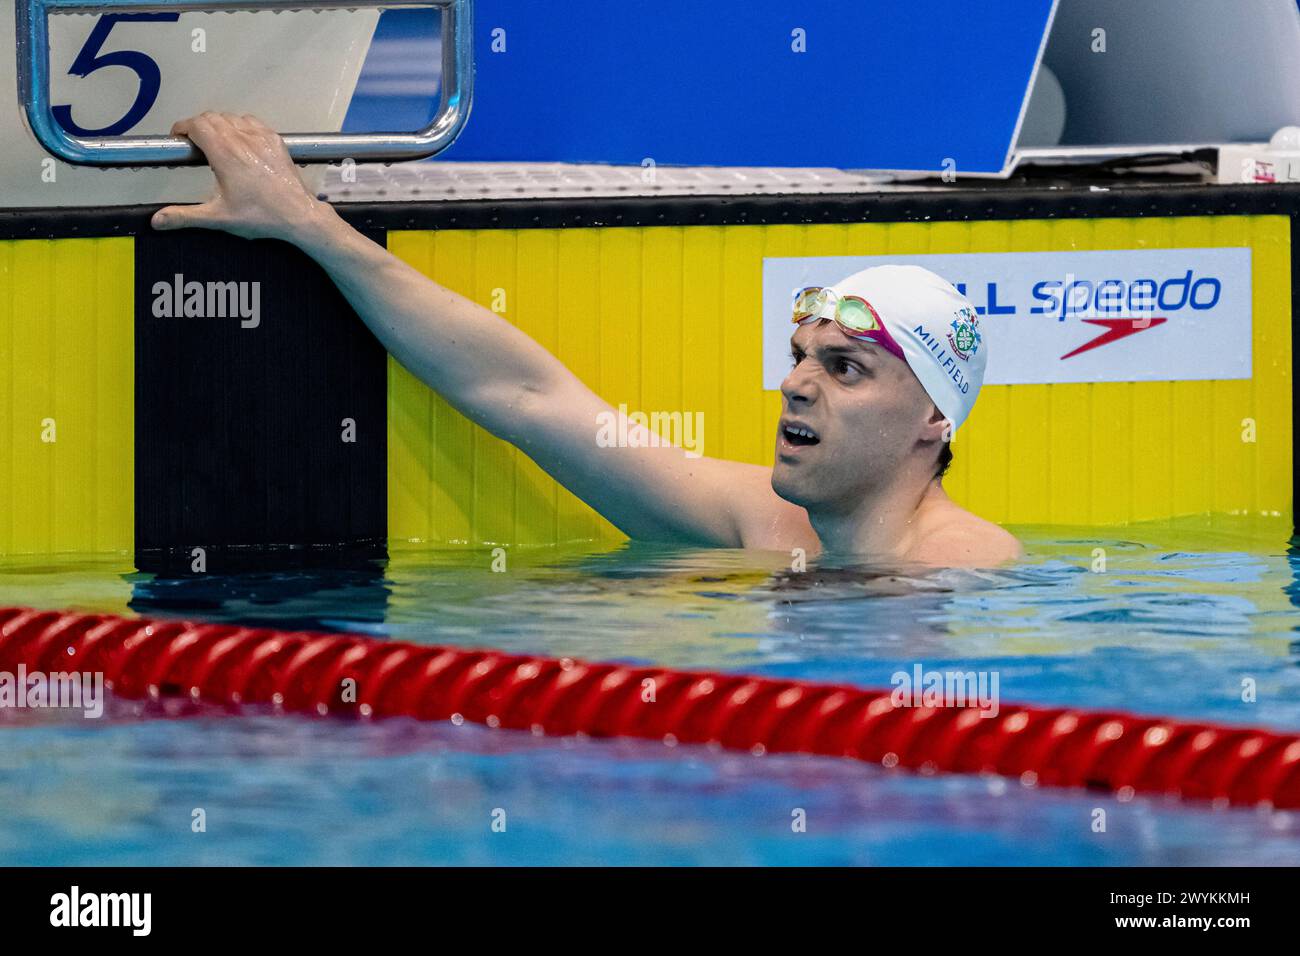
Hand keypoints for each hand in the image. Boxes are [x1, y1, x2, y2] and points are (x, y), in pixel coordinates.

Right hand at [151, 111, 334, 242]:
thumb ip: (185, 216)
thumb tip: (157, 220)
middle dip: (198, 126)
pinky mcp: (275, 140)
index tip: (178, 139)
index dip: (182, 128)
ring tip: (215, 144)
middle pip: (211, 117)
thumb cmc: (260, 216)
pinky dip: (240, 126)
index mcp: (225, 153)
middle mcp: (242, 138)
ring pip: (231, 117)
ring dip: (219, 124)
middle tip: (193, 144)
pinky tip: (240, 142)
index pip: (196, 124)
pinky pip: (252, 122)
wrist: (298, 214)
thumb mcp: (219, 217)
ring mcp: (261, 136)